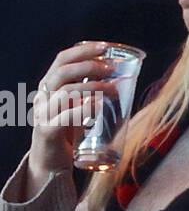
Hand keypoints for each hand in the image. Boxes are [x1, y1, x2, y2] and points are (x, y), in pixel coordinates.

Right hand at [28, 42, 117, 186]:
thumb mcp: (77, 105)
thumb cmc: (68, 130)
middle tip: (111, 68)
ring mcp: (43, 115)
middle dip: (88, 66)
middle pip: (61, 72)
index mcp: (50, 86)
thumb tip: (123, 77)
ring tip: (111, 89)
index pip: (61, 60)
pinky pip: (63, 118)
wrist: (50, 162)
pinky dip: (82, 109)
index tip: (105, 47)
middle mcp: (43, 97)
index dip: (82, 51)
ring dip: (91, 87)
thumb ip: (91, 91)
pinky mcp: (48, 133)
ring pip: (64, 93)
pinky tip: (97, 105)